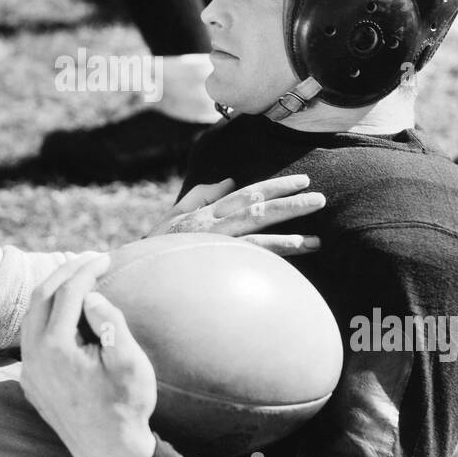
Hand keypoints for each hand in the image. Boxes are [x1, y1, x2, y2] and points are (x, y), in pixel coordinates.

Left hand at [20, 253, 158, 456]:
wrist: (110, 454)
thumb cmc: (127, 406)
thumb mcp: (129, 362)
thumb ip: (110, 322)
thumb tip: (90, 295)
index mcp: (57, 349)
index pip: (68, 293)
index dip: (87, 270)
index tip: (106, 258)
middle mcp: (35, 357)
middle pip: (41, 297)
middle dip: (64, 273)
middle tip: (90, 260)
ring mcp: (29, 371)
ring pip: (31, 316)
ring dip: (52, 293)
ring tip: (78, 279)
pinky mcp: (31, 382)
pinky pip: (31, 337)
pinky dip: (46, 316)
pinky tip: (65, 313)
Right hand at [146, 174, 323, 256]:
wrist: (138, 274)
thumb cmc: (157, 247)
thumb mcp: (174, 216)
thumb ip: (201, 195)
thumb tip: (229, 181)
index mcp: (208, 212)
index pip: (247, 193)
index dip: (276, 187)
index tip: (301, 182)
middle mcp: (214, 223)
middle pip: (258, 207)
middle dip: (290, 203)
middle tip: (319, 199)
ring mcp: (215, 243)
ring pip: (258, 230)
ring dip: (289, 231)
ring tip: (316, 240)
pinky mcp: (214, 262)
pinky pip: (249, 255)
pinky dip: (274, 250)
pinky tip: (295, 250)